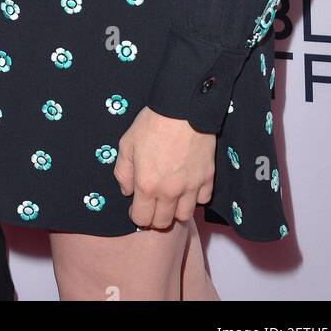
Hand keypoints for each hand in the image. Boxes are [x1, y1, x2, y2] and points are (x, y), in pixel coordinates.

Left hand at [114, 105, 215, 228]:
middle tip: (153, 204)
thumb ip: (123, 172)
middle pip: (163, 222)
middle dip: (155, 217)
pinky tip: (188, 185)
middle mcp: (170, 192)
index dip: (137, 216)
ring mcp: (191, 187)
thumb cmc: (151, 124)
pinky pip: (203, 199)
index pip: (142, 219)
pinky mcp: (207, 178)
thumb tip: (127, 191)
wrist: (182, 108)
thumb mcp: (126, 144)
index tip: (136, 207)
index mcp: (147, 185)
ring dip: (175, 210)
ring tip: (170, 197)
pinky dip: (195, 197)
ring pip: (184, 215)